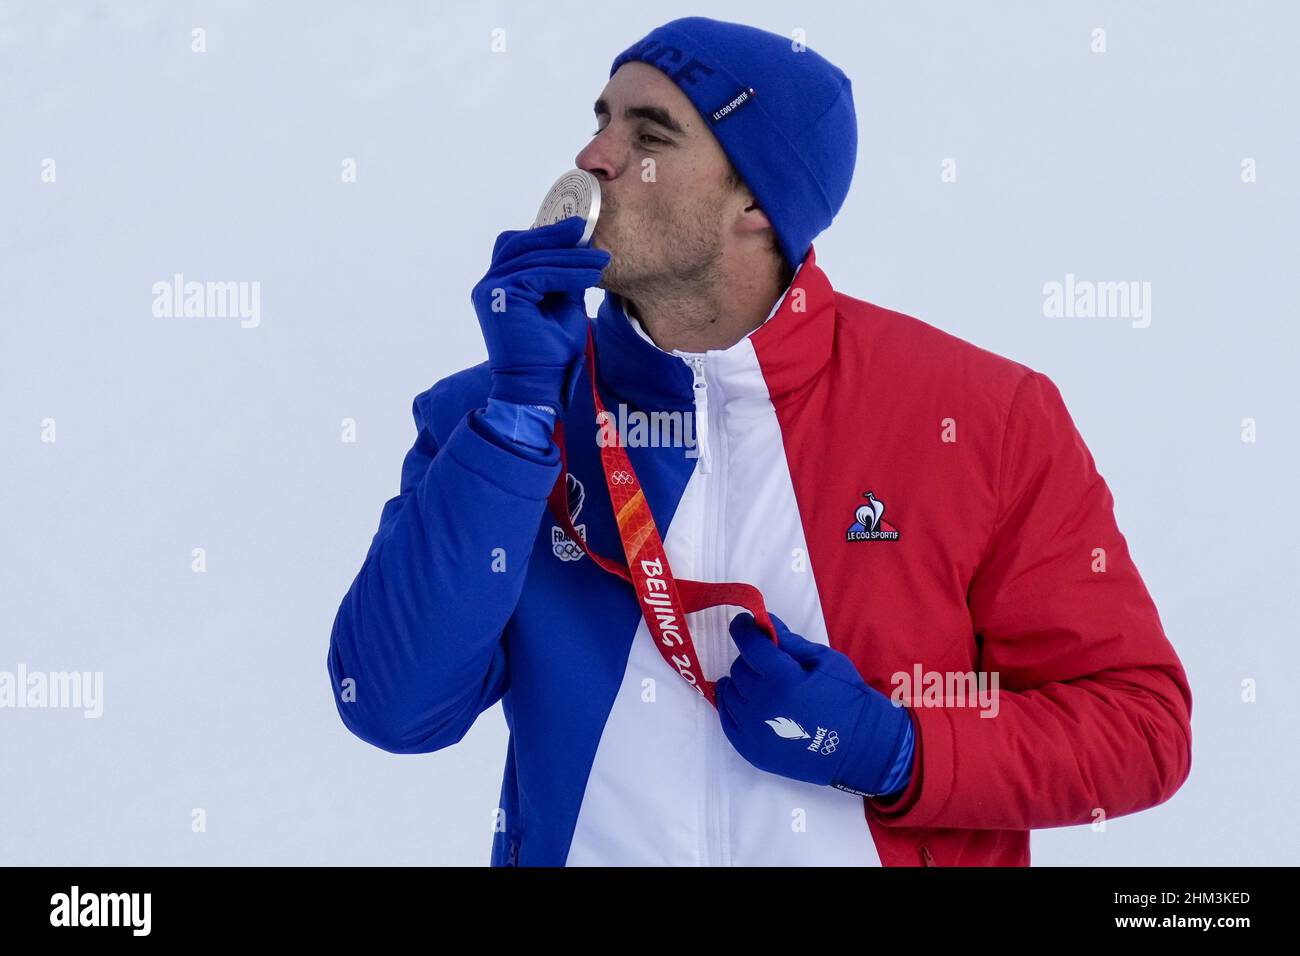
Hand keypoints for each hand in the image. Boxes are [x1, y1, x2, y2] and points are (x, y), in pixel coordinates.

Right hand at [470, 215, 610, 412]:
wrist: (537, 386)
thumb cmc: (549, 354)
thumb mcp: (562, 307)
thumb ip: (563, 280)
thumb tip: (579, 254)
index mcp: (498, 285)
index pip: (519, 248)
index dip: (547, 236)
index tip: (579, 231)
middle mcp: (489, 284)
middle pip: (521, 244)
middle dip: (555, 235)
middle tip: (586, 228)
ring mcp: (491, 289)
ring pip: (534, 258)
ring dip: (570, 257)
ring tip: (601, 260)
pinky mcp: (501, 297)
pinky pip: (539, 275)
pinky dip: (568, 274)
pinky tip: (593, 275)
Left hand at [716, 612, 912, 795]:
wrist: (859, 747)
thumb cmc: (847, 698)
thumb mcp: (825, 660)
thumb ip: (791, 641)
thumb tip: (765, 621)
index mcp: (782, 678)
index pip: (749, 644)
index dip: (743, 628)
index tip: (744, 623)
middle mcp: (762, 704)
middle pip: (739, 668)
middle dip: (751, 658)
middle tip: (767, 661)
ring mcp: (754, 730)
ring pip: (730, 692)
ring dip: (741, 682)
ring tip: (759, 682)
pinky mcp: (751, 749)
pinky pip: (727, 719)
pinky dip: (732, 705)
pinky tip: (746, 700)